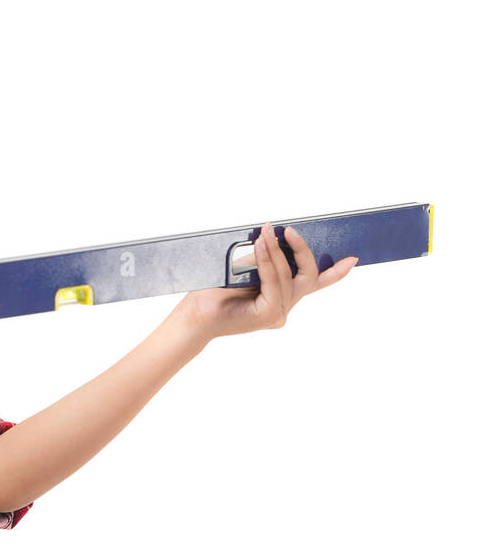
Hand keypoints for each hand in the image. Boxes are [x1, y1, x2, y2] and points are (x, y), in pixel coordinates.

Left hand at [177, 222, 358, 341]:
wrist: (194, 315)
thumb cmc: (214, 292)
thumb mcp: (245, 270)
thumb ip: (265, 260)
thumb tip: (277, 237)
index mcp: (281, 299)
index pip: (313, 285)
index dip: (335, 274)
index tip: (352, 259)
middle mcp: (283, 309)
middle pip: (309, 277)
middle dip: (302, 251)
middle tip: (290, 230)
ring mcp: (278, 315)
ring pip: (291, 277)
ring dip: (278, 251)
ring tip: (266, 233)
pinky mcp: (269, 315)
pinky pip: (275, 282)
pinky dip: (268, 262)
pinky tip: (260, 248)